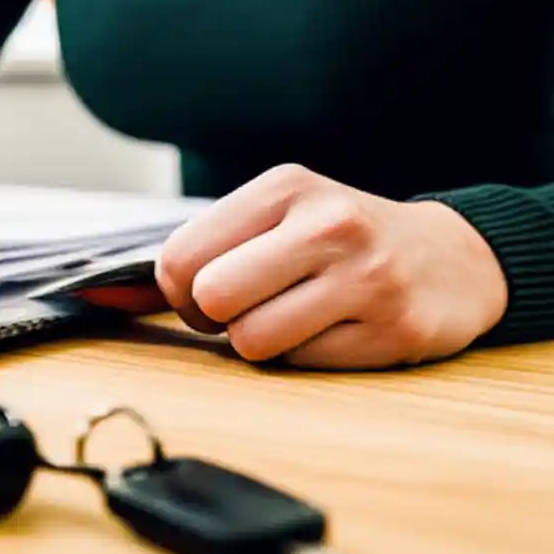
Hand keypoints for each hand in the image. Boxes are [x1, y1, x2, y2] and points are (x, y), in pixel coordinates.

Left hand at [150, 164, 507, 368]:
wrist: (450, 259)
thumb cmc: (336, 240)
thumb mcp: (273, 220)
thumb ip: (198, 251)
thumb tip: (104, 295)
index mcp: (284, 188)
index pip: (179, 256)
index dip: (175, 290)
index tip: (203, 289)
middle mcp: (327, 224)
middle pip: (210, 299)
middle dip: (214, 319)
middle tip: (244, 308)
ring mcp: (365, 278)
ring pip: (252, 342)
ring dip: (260, 341)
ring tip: (294, 314)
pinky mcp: (393, 330)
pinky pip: (302, 365)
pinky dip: (303, 356)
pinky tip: (334, 329)